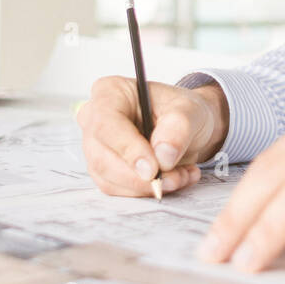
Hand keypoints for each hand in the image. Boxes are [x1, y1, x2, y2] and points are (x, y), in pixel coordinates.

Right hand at [77, 76, 229, 196]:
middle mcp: (94, 119)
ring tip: (181, 176)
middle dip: (141, 177)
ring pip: (110, 179)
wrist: (186, 127)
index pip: (106, 124)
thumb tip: (163, 157)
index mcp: (109, 92)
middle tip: (174, 179)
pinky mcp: (104, 171)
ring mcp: (96, 147)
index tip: (153, 169)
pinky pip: (119, 190)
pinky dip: (147, 191)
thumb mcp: (190, 110)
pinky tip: (174, 179)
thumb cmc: (181, 110)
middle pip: (103, 158)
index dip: (128, 149)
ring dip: (148, 187)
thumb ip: (178, 129)